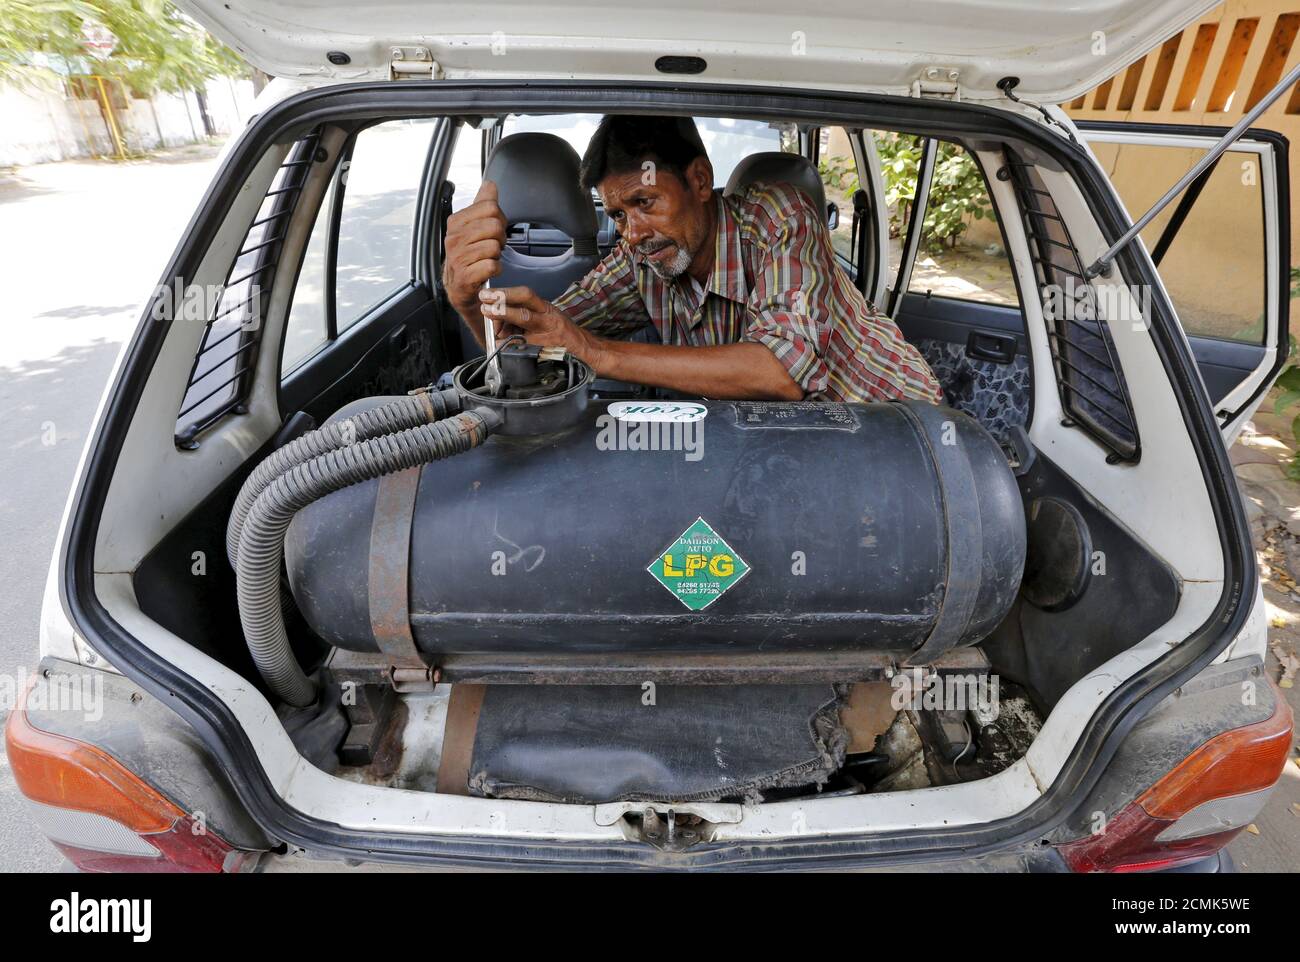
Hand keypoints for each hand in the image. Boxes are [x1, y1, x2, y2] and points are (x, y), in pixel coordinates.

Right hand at [442, 180, 505, 320]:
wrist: (460, 288)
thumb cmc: (469, 256)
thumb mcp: (474, 227)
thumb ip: (482, 204)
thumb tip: (489, 184)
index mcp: (456, 222)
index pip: (490, 207)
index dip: (499, 219)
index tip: (492, 231)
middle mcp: (453, 238)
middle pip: (494, 226)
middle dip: (500, 238)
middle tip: (493, 247)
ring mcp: (457, 257)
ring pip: (494, 246)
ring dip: (497, 255)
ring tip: (488, 259)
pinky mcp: (465, 276)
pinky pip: (492, 265)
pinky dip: (495, 269)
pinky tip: (487, 271)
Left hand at [478, 285, 597, 361]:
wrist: (587, 352)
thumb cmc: (565, 335)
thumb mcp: (547, 319)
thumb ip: (525, 317)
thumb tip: (499, 320)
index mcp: (546, 309)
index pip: (526, 295)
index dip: (506, 294)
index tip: (489, 294)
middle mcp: (548, 320)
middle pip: (524, 308)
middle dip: (502, 306)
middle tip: (486, 306)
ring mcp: (547, 337)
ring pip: (525, 326)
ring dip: (505, 324)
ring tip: (492, 327)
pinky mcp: (546, 352)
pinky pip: (525, 348)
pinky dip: (510, 347)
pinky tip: (501, 346)